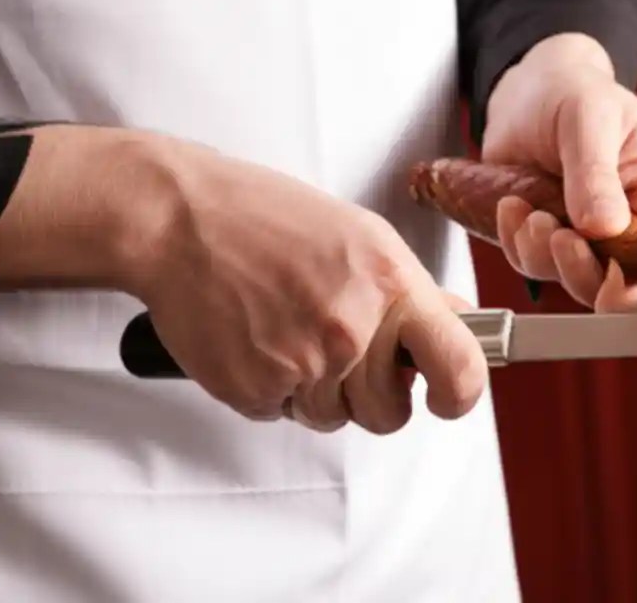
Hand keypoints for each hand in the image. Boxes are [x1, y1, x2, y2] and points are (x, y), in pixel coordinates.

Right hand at [132, 137, 487, 431]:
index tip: (447, 397)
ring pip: (332, 419)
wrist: (176, 220)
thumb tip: (458, 323)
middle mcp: (351, 328)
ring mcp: (302, 363)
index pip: (460, 364)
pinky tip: (256, 337)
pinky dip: (269, 387)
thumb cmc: (265, 218)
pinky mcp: (254, 388)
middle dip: (368, 394)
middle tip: (339, 347)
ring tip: (287, 329)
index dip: (460, 393)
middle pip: (387, 413)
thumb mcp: (362, 235)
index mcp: (390, 285)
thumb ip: (412, 289)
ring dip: (315, 390)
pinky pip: (279, 414)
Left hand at [480, 33, 636, 311]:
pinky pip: (535, 266)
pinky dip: (517, 242)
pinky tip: (513, 205)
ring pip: (574, 282)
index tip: (609, 278)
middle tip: (557, 233)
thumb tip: (605, 227)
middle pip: (624, 289)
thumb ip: (596, 173)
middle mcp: (635, 229)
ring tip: (530, 208)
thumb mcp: (590, 118)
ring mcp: (593, 240)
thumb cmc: (576, 93)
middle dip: (582, 270)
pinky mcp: (553, 241)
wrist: (531, 91)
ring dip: (544, 254)